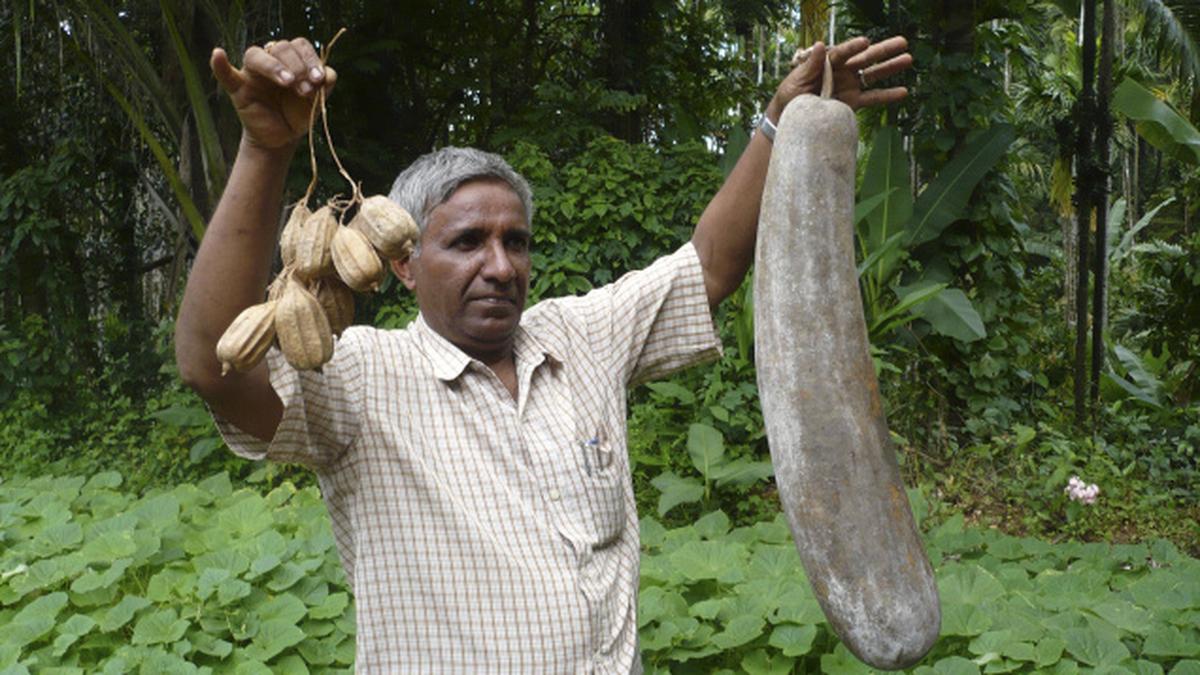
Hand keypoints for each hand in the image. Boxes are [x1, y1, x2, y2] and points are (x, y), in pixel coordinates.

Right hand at [210, 38, 337, 149]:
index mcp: (291, 59)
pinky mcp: (238, 89)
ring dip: (274, 66)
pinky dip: (220, 65)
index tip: (318, 80)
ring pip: (257, 55)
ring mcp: (252, 74)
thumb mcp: (317, 100)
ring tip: (288, 82)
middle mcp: (271, 61)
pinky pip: (226, 74)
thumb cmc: (298, 114)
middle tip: (304, 90)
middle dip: (297, 66)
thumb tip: (328, 74)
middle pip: (281, 47)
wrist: (283, 138)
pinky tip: (218, 54)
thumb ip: (325, 85)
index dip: (310, 59)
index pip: (299, 45)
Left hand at [765, 36, 911, 120]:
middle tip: (903, 41)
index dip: (853, 48)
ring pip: (873, 75)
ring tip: (908, 59)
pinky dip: (887, 96)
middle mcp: (842, 72)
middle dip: (883, 51)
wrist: (790, 120)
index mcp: (827, 63)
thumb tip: (819, 45)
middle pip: (865, 59)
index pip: (842, 53)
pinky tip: (903, 92)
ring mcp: (849, 86)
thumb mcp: (796, 81)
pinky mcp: (853, 102)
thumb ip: (810, 66)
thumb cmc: (790, 97)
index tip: (865, 42)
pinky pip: (872, 98)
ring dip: (890, 68)